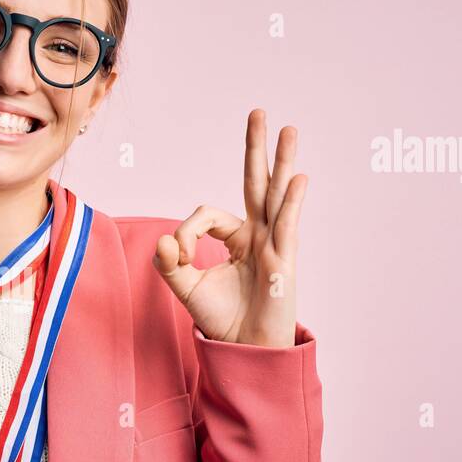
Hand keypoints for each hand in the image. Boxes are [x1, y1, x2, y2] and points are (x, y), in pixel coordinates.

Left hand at [153, 109, 306, 347]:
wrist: (244, 348)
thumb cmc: (222, 318)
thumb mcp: (187, 288)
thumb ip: (170, 264)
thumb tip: (163, 240)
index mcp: (237, 237)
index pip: (209, 214)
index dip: (188, 230)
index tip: (178, 255)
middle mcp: (258, 234)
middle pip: (257, 183)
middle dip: (256, 148)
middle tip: (258, 112)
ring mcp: (274, 244)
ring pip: (276, 195)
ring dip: (281, 161)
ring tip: (288, 129)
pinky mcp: (284, 261)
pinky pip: (286, 225)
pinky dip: (291, 202)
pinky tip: (298, 178)